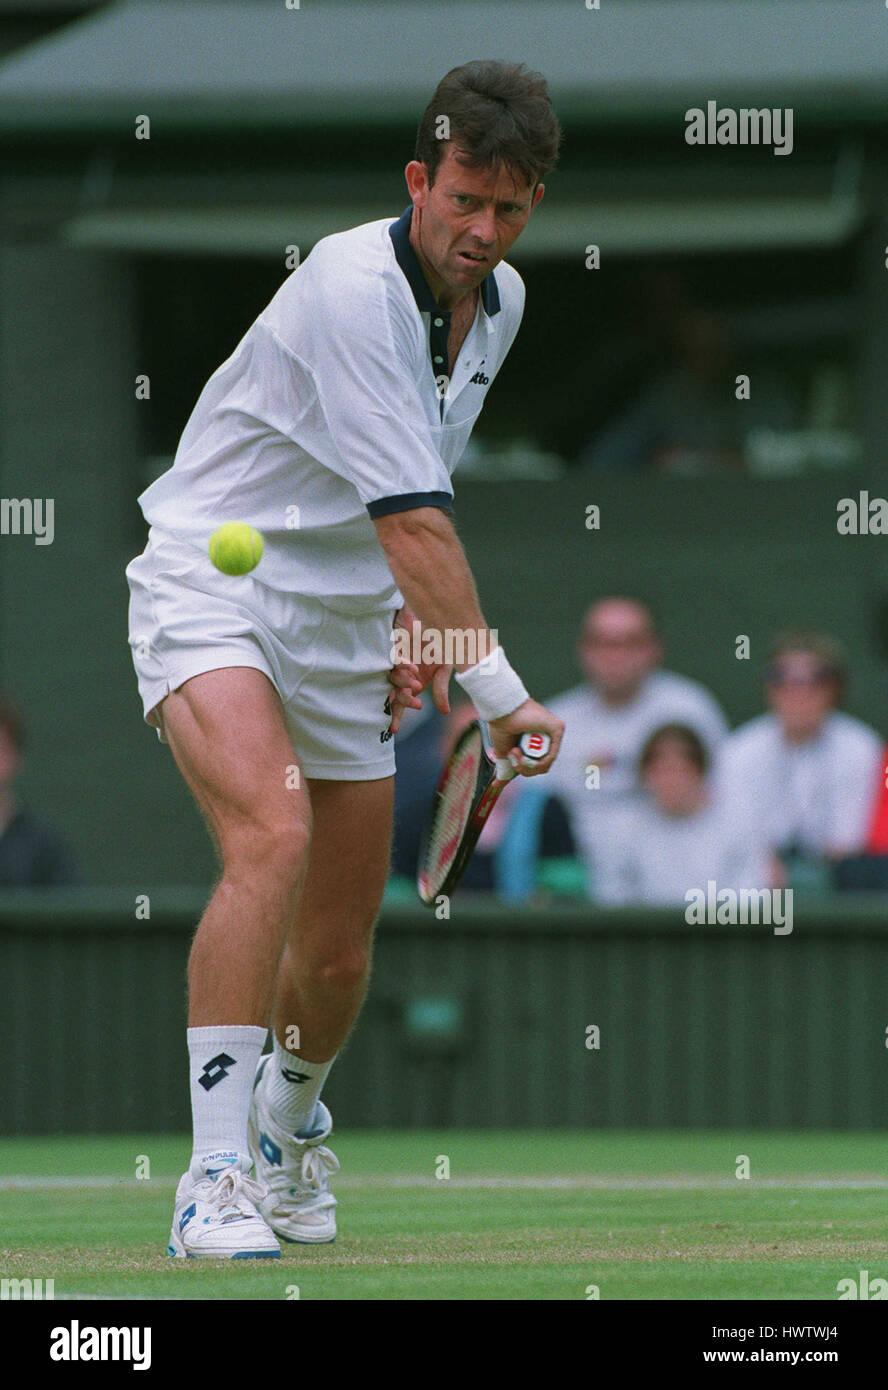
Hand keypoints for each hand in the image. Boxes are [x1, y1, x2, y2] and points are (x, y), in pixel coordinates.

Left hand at [387, 606, 452, 734]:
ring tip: (417, 684)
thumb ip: (441, 690)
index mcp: (413, 682)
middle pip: (392, 692)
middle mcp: (402, 673)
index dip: (395, 716)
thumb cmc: (443, 643)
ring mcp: (396, 660)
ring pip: (392, 677)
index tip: (392, 730)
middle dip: (402, 701)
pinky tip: (412, 666)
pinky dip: (402, 663)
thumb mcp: (445, 669)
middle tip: (415, 704)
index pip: (399, 703)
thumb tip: (444, 713)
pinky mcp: (395, 644)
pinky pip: (394, 657)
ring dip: (404, 682)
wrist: (440, 618)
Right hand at [488, 699, 563, 776]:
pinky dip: (536, 762)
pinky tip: (522, 756)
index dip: (521, 771)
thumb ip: (505, 766)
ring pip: (545, 764)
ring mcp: (553, 733)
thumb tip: (498, 783)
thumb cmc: (501, 725)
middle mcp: (546, 737)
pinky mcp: (558, 729)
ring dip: (527, 766)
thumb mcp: (503, 752)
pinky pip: (552, 756)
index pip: (534, 765)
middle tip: (512, 757)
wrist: (501, 710)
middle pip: (540, 766)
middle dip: (523, 768)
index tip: (501, 777)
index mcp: (535, 741)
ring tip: (514, 753)